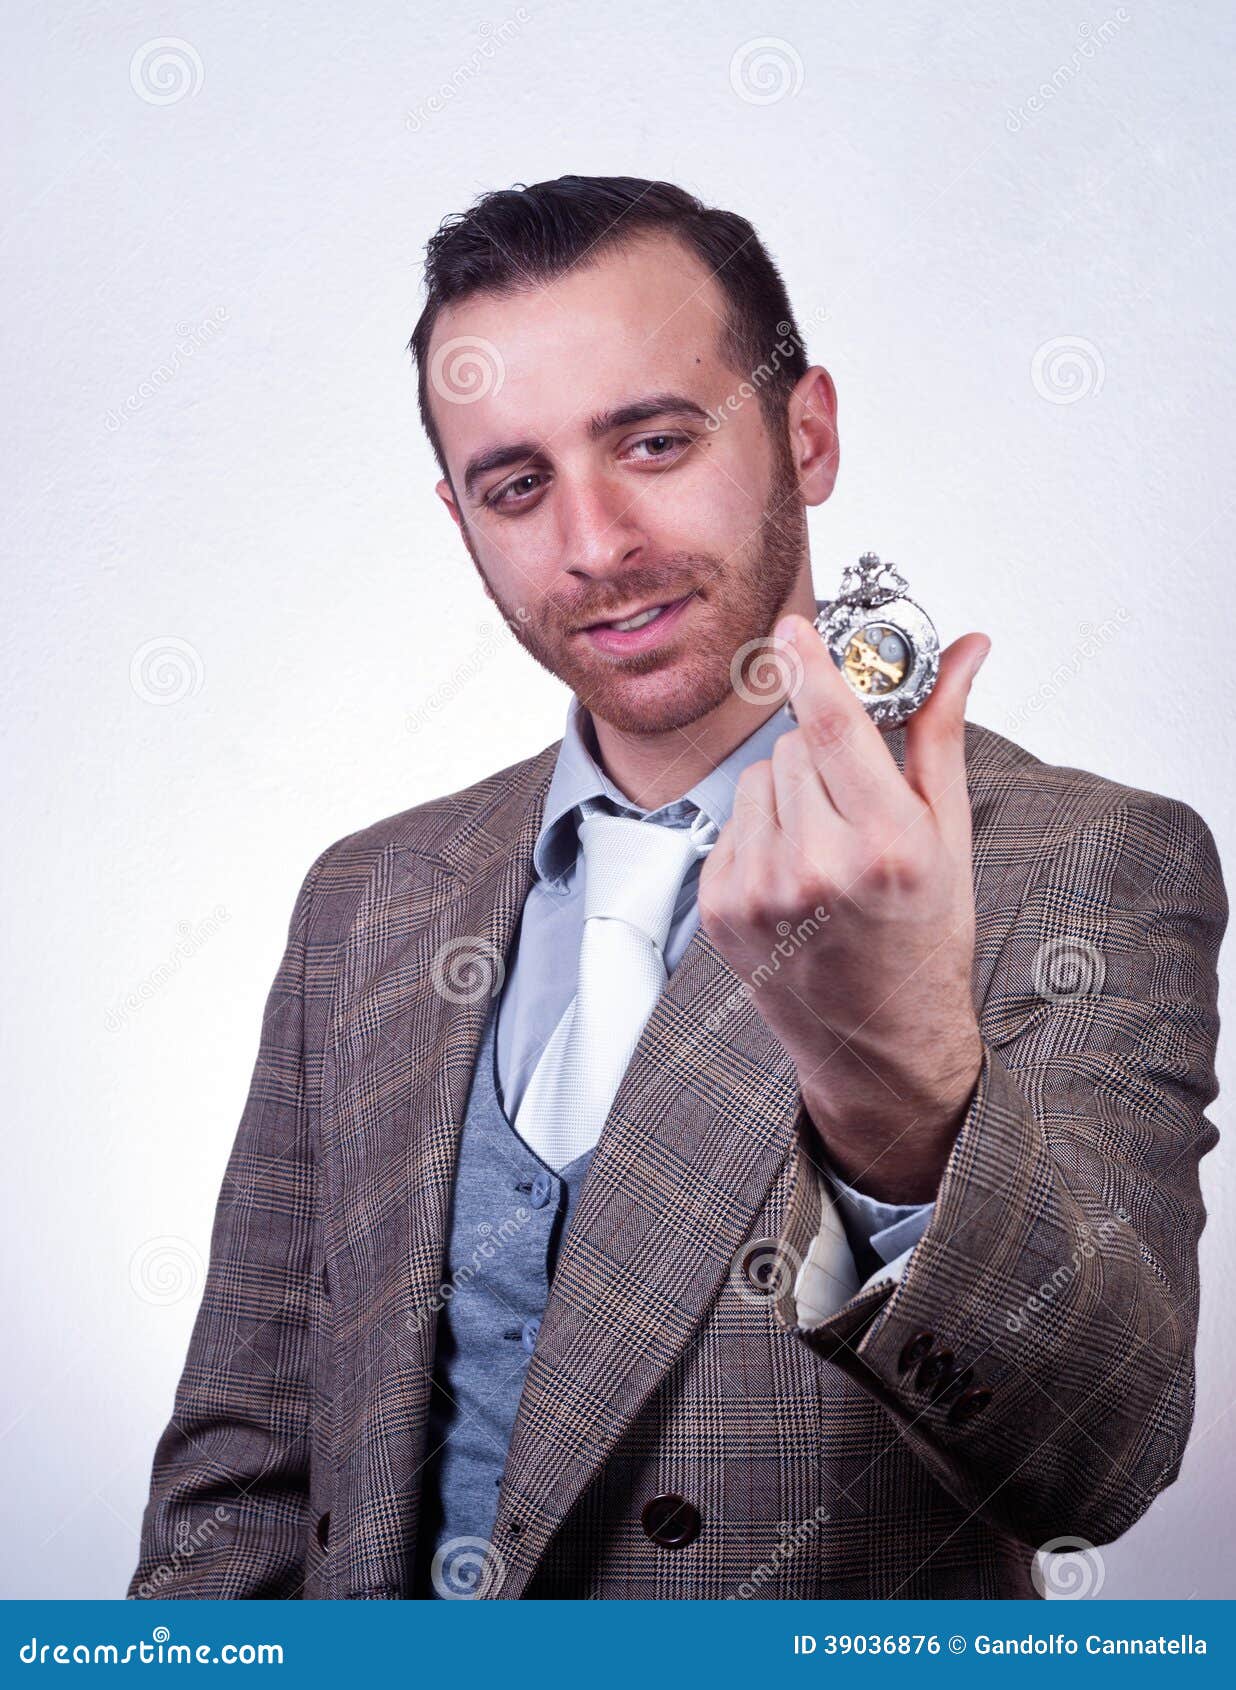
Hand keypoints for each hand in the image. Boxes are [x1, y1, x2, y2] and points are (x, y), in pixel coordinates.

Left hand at [698, 614, 991, 1202]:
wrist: (880, 1041)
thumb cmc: (923, 937)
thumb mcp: (947, 836)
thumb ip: (940, 734)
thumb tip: (967, 650)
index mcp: (885, 846)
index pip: (831, 727)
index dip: (809, 667)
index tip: (792, 627)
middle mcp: (817, 869)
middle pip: (795, 745)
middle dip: (823, 753)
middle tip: (857, 802)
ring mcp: (760, 893)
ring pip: (758, 779)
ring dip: (789, 793)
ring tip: (827, 848)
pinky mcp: (720, 908)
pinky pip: (732, 823)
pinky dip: (761, 832)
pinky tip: (795, 876)